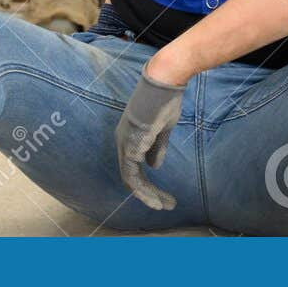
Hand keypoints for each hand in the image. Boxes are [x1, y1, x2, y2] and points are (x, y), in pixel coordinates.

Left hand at [114, 73, 183, 210]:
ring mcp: (124, 143)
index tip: (163, 195)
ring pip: (131, 179)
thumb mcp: (162, 128)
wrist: (164, 81)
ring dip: (147, 195)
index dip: (146, 184)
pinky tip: (157, 198)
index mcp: (129, 136)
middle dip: (148, 193)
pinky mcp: (130, 145)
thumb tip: (154, 167)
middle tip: (165, 205)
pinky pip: (133, 176)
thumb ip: (157, 147)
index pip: (133, 166)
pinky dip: (144, 190)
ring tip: (164, 205)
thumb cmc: (165, 100)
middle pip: (130, 176)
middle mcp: (122, 141)